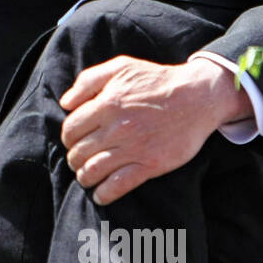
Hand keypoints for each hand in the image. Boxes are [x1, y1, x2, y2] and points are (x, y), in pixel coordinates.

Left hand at [60, 56, 245, 203]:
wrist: (198, 96)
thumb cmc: (157, 80)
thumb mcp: (121, 67)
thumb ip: (88, 81)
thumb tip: (65, 103)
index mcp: (107, 104)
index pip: (71, 129)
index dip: (68, 137)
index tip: (73, 140)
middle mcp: (117, 128)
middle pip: (78, 152)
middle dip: (74, 158)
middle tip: (78, 159)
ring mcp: (134, 148)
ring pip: (93, 170)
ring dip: (84, 177)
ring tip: (85, 176)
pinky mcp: (150, 164)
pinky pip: (118, 185)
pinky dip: (104, 194)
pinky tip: (100, 195)